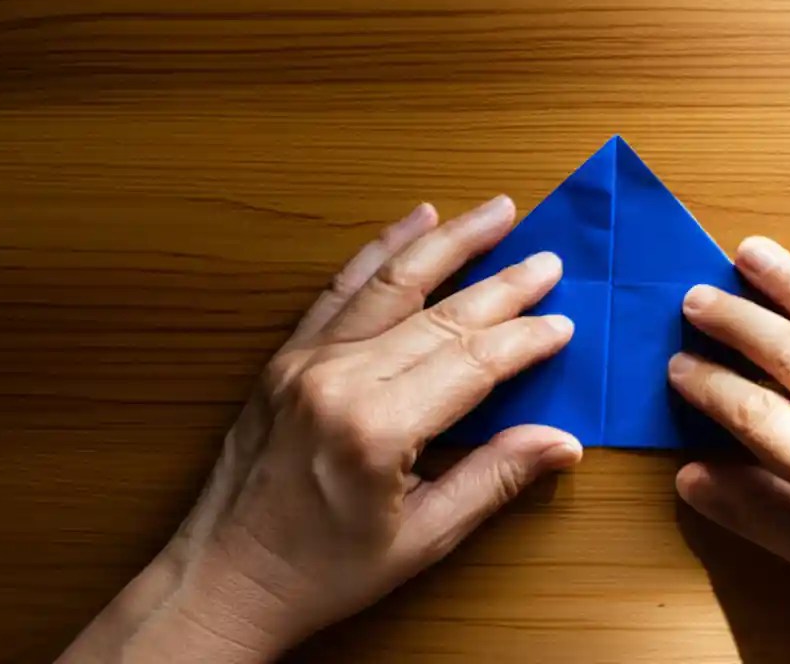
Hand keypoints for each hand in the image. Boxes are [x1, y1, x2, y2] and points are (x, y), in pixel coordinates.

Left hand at [60, 196, 581, 662]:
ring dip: (449, 241)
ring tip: (497, 211)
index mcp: (377, 428)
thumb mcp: (421, 539)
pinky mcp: (286, 356)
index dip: (524, 340)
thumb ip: (494, 480)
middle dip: (503, 286)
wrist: (225, 578)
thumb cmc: (323, 572)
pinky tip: (416, 221)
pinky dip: (381, 249)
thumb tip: (564, 443)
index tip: (564, 324)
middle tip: (550, 261)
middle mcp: (339, 378)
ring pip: (392, 281)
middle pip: (441, 315)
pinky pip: (341, 288)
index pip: (472, 362)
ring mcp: (306, 360)